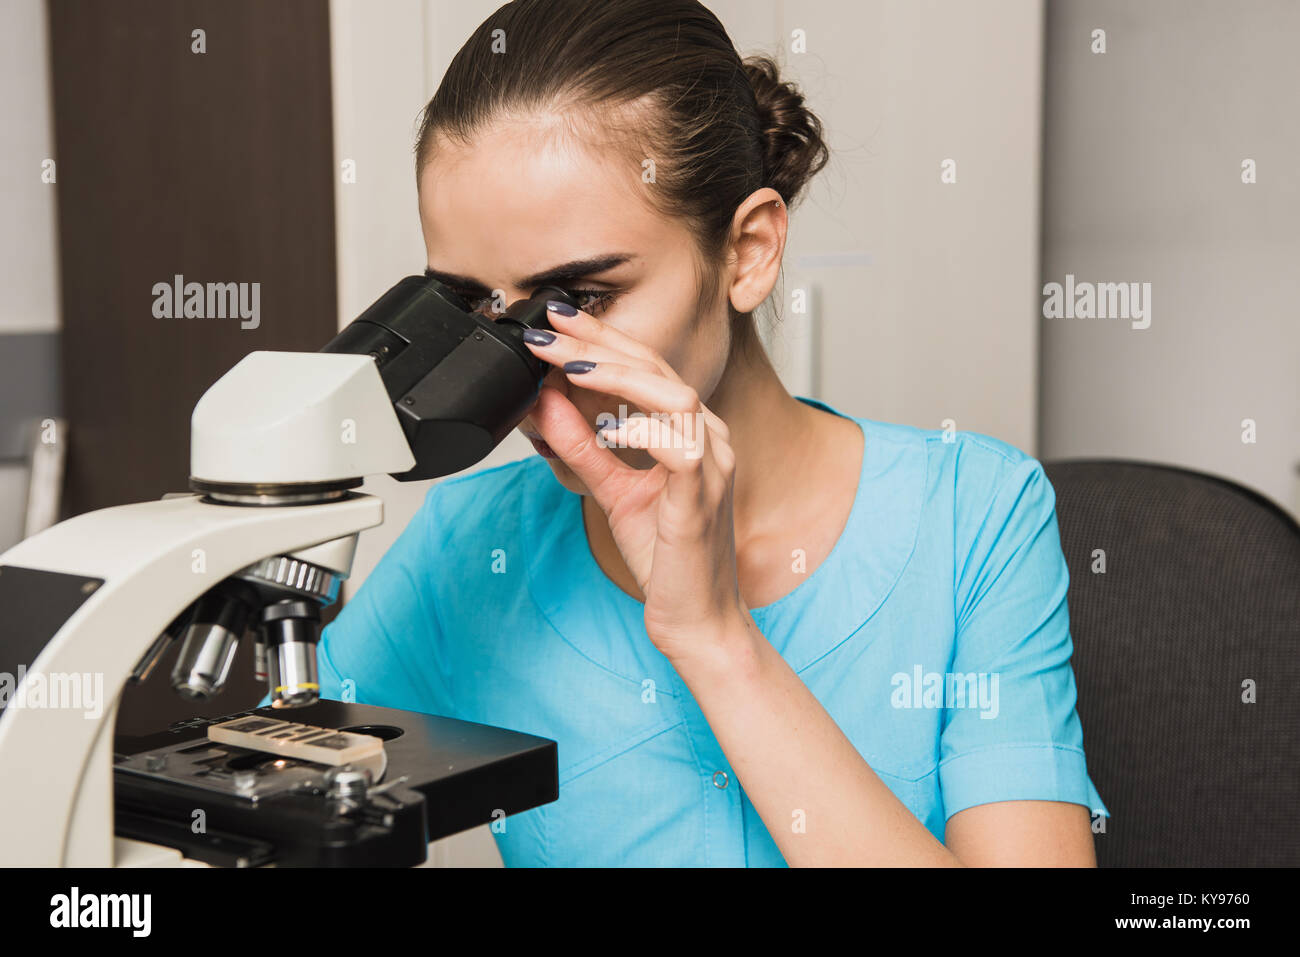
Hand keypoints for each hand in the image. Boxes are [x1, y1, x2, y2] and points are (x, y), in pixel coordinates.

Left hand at [522, 303, 748, 665]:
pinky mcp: (703, 498)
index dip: (602, 339)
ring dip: (618, 376)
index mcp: (692, 431)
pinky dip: (642, 431)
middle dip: (600, 343)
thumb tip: (544, 405)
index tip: (555, 322)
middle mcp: (710, 438)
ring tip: (571, 367)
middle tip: (549, 331)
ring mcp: (713, 465)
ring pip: (674, 395)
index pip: (647, 367)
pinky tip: (608, 427)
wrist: (695, 619)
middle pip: (658, 368)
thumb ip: (581, 448)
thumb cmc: (668, 559)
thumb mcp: (612, 492)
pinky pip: (682, 449)